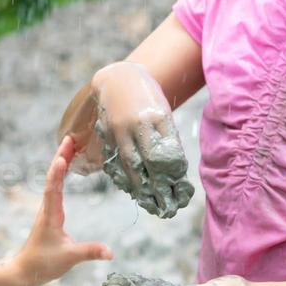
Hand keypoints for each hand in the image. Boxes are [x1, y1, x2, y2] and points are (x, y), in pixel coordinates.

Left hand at [11, 136, 112, 285]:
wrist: (25, 270)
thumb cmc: (44, 263)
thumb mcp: (69, 258)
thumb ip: (90, 252)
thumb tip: (110, 252)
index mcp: (50, 213)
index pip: (53, 187)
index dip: (57, 171)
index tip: (63, 155)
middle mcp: (47, 207)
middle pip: (53, 176)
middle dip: (61, 156)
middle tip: (70, 137)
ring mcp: (47, 208)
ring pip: (53, 179)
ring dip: (61, 161)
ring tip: (71, 145)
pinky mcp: (50, 212)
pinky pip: (55, 186)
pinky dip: (61, 173)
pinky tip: (66, 167)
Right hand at [76, 61, 194, 217]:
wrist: (118, 78)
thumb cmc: (148, 97)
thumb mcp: (163, 113)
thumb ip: (167, 139)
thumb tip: (174, 169)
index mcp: (155, 117)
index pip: (164, 154)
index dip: (171, 176)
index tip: (180, 192)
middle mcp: (133, 124)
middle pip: (144, 163)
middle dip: (155, 188)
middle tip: (165, 208)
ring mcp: (116, 130)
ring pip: (127, 164)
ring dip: (138, 187)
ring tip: (148, 203)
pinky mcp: (105, 134)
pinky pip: (113, 159)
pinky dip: (121, 175)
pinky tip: (129, 187)